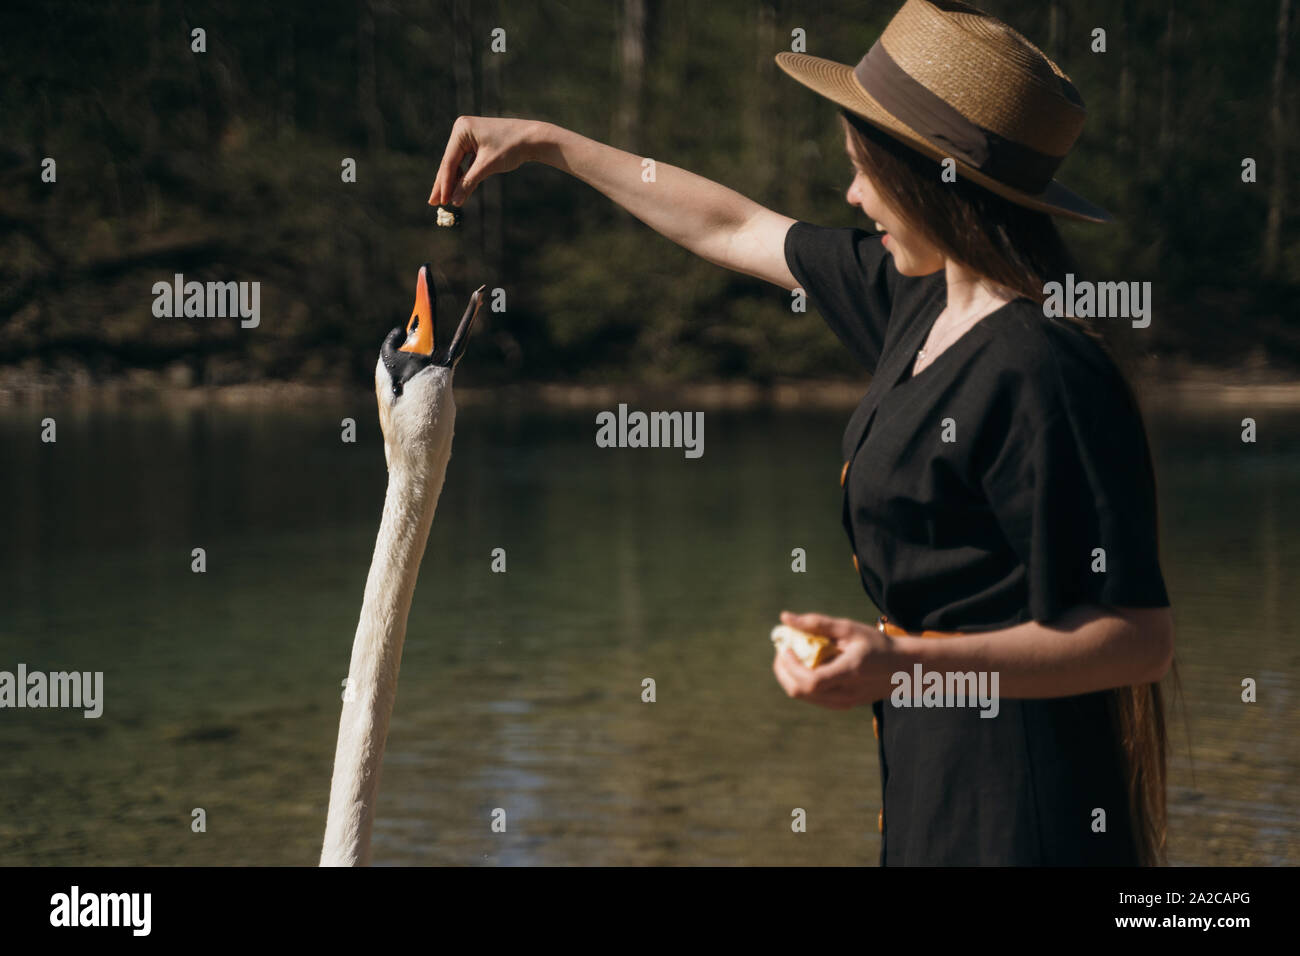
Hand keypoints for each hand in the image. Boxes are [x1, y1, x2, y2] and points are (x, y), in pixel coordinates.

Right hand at [429, 115, 549, 206]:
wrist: (533, 138)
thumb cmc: (511, 147)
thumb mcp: (488, 166)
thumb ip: (469, 183)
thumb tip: (454, 201)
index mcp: (461, 129)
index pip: (449, 161)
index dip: (445, 183)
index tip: (441, 201)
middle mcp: (462, 129)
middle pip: (450, 162)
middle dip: (444, 184)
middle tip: (433, 203)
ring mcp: (468, 135)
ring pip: (457, 164)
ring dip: (453, 182)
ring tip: (443, 200)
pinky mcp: (476, 142)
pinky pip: (466, 162)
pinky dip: (463, 176)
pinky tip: (457, 190)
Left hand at [772, 611, 896, 710]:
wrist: (903, 669)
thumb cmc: (877, 645)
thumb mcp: (850, 628)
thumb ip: (817, 623)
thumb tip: (785, 618)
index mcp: (849, 673)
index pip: (810, 681)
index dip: (790, 666)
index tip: (785, 648)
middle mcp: (845, 694)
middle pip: (799, 691)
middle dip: (783, 670)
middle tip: (783, 650)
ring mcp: (843, 703)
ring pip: (803, 696)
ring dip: (789, 675)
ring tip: (792, 655)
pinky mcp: (841, 705)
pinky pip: (812, 697)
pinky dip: (801, 681)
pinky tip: (805, 665)